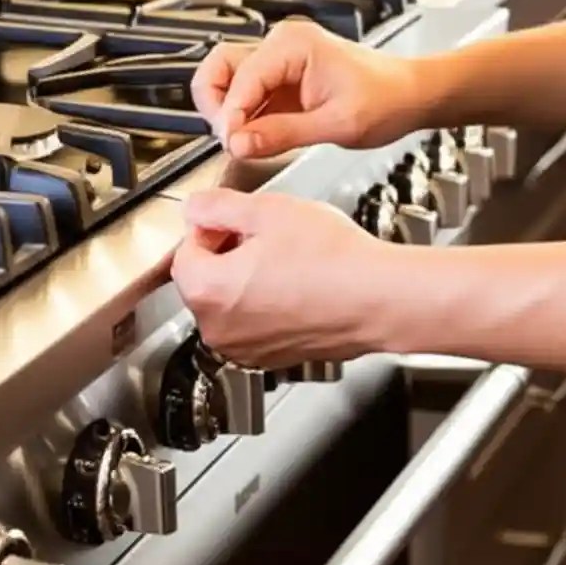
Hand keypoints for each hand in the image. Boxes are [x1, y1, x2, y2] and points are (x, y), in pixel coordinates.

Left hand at [170, 188, 398, 368]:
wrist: (380, 299)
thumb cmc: (333, 261)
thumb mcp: (266, 210)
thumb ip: (217, 206)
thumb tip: (195, 208)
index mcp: (207, 291)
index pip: (185, 251)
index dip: (210, 228)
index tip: (233, 219)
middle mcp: (218, 328)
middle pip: (204, 280)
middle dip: (226, 254)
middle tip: (265, 235)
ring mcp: (244, 349)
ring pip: (229, 303)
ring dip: (246, 279)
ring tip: (286, 259)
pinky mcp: (270, 358)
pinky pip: (254, 324)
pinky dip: (266, 305)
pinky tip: (296, 284)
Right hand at [190, 19, 429, 158]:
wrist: (410, 95)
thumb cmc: (386, 99)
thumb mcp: (336, 124)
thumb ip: (282, 134)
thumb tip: (239, 143)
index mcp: (293, 45)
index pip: (240, 79)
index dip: (231, 116)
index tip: (232, 144)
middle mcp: (279, 46)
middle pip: (218, 68)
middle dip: (217, 107)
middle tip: (230, 139)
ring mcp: (276, 62)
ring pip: (225, 81)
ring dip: (226, 113)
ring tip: (242, 140)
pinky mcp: (278, 82)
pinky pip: (244, 97)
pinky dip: (242, 119)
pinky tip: (256, 138)